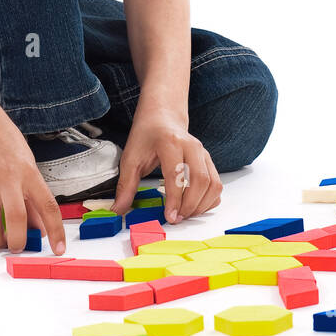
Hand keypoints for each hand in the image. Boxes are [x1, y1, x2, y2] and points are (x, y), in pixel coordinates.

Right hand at [0, 99, 65, 255]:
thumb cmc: (6, 146)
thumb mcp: (28, 167)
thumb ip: (33, 199)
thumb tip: (40, 229)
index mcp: (29, 173)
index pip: (47, 207)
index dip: (55, 231)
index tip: (58, 249)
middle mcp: (8, 178)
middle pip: (16, 218)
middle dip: (19, 242)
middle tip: (20, 248)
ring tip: (3, 243)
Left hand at [110, 99, 220, 223]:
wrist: (162, 117)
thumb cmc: (147, 135)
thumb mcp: (131, 158)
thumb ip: (126, 186)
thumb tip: (118, 210)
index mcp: (171, 143)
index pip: (177, 175)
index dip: (175, 200)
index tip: (170, 217)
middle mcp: (192, 146)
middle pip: (200, 181)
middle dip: (190, 205)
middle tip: (175, 219)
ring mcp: (203, 153)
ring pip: (213, 184)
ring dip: (201, 205)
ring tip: (183, 214)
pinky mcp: (209, 161)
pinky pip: (216, 185)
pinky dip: (209, 200)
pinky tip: (194, 206)